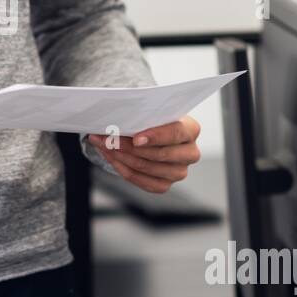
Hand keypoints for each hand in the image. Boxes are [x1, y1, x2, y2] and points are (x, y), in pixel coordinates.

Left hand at [87, 115, 201, 192]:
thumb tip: (117, 119)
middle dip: (131, 147)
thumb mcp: (151, 111)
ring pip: (149, 168)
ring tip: (106, 146)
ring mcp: (179, 171)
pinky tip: (112, 158)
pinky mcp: (165, 184)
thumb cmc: (152, 119)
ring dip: (123, 157)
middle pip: (161, 154)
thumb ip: (141, 114)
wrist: (150, 133)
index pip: (176, 133)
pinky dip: (124, 169)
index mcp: (191, 129)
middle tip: (109, 140)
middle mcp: (190, 153)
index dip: (155, 136)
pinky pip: (143, 182)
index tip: (136, 138)